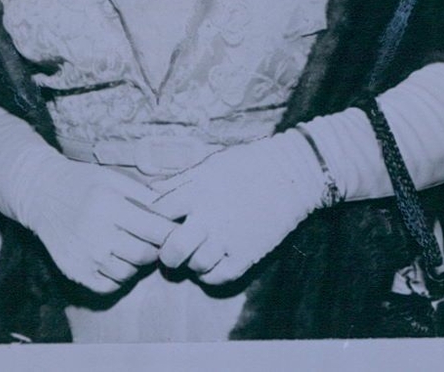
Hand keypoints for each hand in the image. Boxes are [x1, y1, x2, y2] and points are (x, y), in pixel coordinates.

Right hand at [17, 158, 175, 293]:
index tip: (173, 231)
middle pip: (145, 255)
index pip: (156, 230)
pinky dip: (118, 277)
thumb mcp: (113, 179)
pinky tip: (115, 260)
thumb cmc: (82, 183)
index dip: (171, 233)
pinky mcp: (75, 271)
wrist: (40, 193)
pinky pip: (109, 286)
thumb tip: (177, 212)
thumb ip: (145, 196)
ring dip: (137, 264)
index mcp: (109, 205)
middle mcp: (96, 233)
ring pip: (129, 273)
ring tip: (131, 247)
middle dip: (156, 250)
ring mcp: (84, 256)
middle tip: (153, 241)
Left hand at [152, 133, 325, 285]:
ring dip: (191, 263)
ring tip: (195, 253)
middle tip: (170, 250)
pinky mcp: (248, 254)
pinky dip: (210, 275)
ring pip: (195, 266)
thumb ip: (180, 180)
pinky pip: (218, 278)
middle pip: (172, 251)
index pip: (159, 215)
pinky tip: (211, 263)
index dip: (153, 221)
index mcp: (197, 192)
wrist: (292, 174)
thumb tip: (152, 191)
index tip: (157, 223)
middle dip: (166, 254)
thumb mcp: (210, 165)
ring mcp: (230, 239)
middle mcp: (210, 218)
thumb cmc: (248, 164)